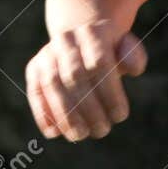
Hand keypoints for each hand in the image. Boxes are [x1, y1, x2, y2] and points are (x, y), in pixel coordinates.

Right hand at [26, 19, 148, 140]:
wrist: (81, 41)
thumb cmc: (111, 53)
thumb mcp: (126, 50)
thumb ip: (133, 57)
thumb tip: (131, 69)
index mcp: (92, 33)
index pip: (99, 63)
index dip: (109, 93)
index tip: (120, 116)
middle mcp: (66, 40)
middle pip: (74, 75)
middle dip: (88, 108)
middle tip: (102, 130)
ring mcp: (47, 54)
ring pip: (52, 84)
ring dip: (65, 114)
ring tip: (80, 135)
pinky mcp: (34, 68)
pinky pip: (35, 90)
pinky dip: (42, 113)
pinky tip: (53, 133)